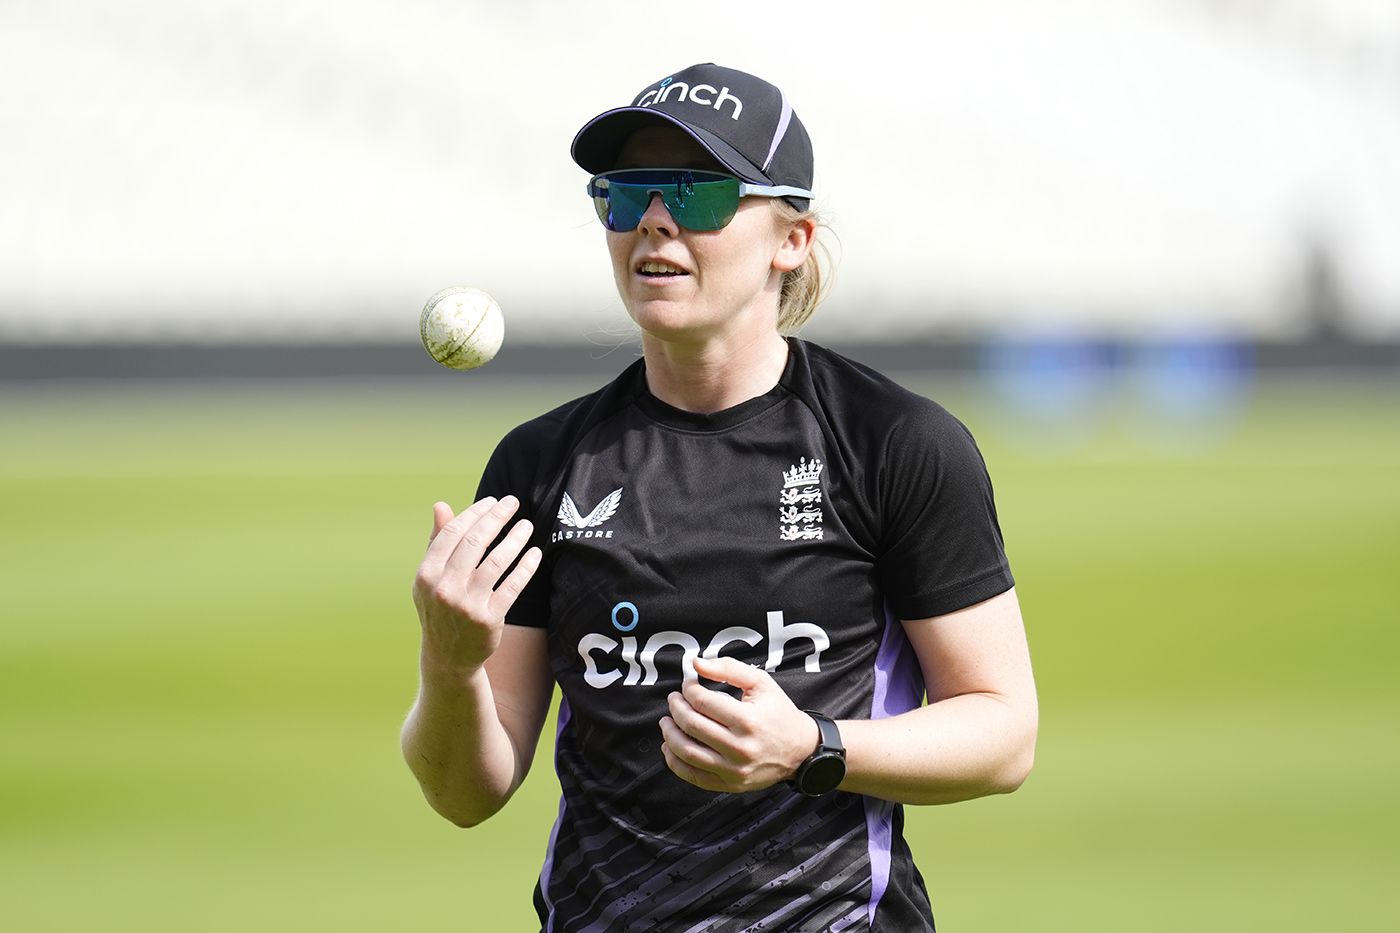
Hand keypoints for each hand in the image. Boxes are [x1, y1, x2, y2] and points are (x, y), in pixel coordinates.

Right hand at [411, 496, 541, 675]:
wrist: (447, 657)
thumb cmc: (440, 607)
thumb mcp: (431, 578)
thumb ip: (437, 541)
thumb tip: (441, 505)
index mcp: (426, 574)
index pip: (453, 534)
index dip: (474, 513)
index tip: (492, 501)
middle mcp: (444, 589)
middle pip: (475, 543)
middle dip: (497, 518)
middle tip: (513, 503)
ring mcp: (467, 605)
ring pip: (497, 562)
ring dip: (516, 538)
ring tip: (527, 525)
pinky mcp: (489, 619)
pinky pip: (512, 585)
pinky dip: (526, 567)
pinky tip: (535, 553)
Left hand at [658, 656, 819, 792]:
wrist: (801, 751)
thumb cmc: (779, 713)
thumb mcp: (761, 683)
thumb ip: (728, 668)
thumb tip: (696, 664)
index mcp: (748, 720)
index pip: (703, 702)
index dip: (689, 689)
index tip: (687, 684)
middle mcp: (739, 747)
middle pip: (692, 726)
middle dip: (676, 708)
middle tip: (673, 699)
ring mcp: (733, 770)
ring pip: (687, 752)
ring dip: (669, 734)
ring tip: (667, 721)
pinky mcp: (730, 784)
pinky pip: (693, 776)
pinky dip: (674, 761)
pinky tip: (670, 747)